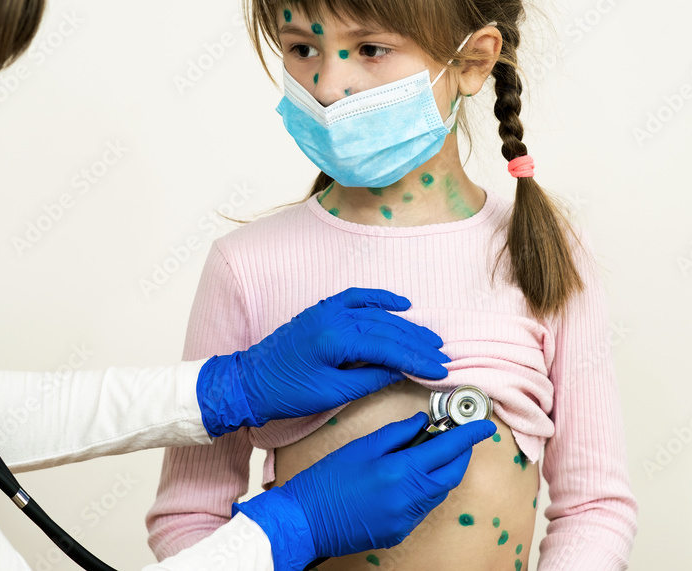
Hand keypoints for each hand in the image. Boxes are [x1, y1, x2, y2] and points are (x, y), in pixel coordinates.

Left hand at [197, 288, 448, 435]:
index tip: (440, 370)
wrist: (249, 381)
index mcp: (335, 338)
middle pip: (387, 328)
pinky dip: (381, 300)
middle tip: (443, 357)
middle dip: (417, 344)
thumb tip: (401, 370)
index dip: (417, 360)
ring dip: (405, 326)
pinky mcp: (322, 310)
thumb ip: (369, 378)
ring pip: (376, 314)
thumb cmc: (285, 392)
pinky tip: (402, 304)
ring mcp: (327, 309)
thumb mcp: (332, 393)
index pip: (387, 347)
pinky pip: (357, 298)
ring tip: (430, 340)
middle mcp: (333, 317)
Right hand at [233, 413, 496, 568]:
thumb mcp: (360, 447)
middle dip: (460, 454)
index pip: (448, 450)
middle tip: (457, 436)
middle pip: (451, 474)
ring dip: (443, 472)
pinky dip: (425, 489)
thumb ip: (396, 434)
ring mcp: (406, 519)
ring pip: (439, 492)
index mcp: (400, 472)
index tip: (484, 426)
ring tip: (430, 453)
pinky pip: (423, 507)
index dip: (469, 436)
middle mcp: (410, 499)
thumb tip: (422, 421)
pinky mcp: (399, 531)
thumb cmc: (326, 481)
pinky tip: (410, 477)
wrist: (305, 521)